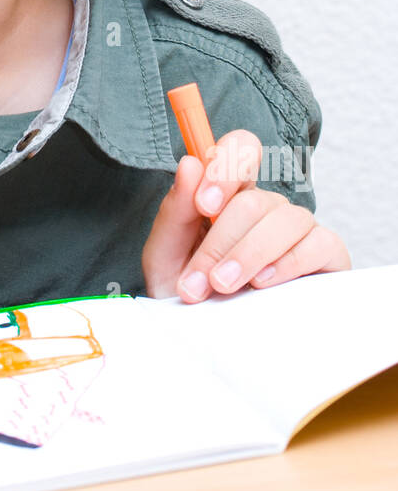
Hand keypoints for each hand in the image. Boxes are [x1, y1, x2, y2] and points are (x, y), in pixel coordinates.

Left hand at [142, 129, 350, 300]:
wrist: (210, 340)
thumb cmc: (190, 291)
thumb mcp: (165, 256)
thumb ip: (174, 211)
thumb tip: (190, 164)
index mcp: (228, 195)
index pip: (240, 149)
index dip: (225, 168)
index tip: (204, 204)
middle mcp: (265, 206)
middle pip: (254, 200)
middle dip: (222, 242)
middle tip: (201, 280)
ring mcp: (297, 228)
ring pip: (285, 219)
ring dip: (249, 254)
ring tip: (225, 287)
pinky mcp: (325, 255)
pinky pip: (319, 242)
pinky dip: (290, 262)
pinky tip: (264, 283)